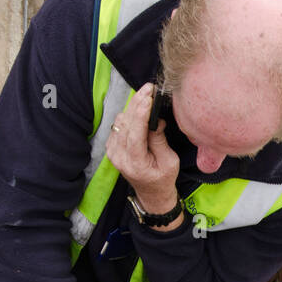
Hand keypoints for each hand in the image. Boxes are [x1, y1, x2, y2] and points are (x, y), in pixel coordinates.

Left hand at [105, 83, 179, 217]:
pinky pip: (119, 125)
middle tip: (149, 88)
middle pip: (126, 123)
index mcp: (135, 163)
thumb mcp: (169, 161)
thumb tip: (156, 119)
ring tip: (147, 96)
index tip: (148, 97)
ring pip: (121, 121)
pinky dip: (129, 114)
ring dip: (133, 107)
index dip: (141, 113)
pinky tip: (140, 109)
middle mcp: (119, 157)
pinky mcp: (112, 147)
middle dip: (137, 103)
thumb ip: (159, 140)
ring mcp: (113, 152)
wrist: (151, 193)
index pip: (135, 133)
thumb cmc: (164, 179)